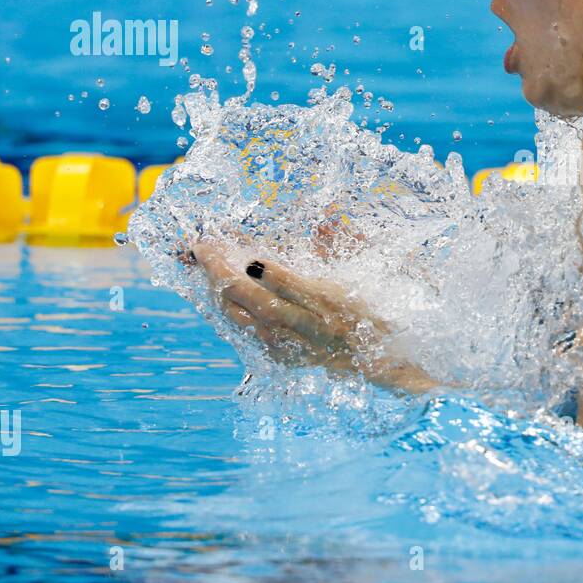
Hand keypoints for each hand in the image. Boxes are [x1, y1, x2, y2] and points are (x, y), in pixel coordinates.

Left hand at [190, 240, 434, 392]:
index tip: (247, 253)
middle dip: (224, 273)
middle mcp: (309, 326)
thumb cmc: (374, 310)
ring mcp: (295, 346)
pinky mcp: (286, 357)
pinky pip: (250, 333)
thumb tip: (325, 222)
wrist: (381, 360)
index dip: (266, 270)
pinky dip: (233, 312)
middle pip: (258, 301)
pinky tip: (221, 294)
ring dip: (220, 291)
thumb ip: (345, 245)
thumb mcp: (367, 274)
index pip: (290, 285)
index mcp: (331, 301)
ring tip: (204, 265)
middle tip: (201, 248)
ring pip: (246, 319)